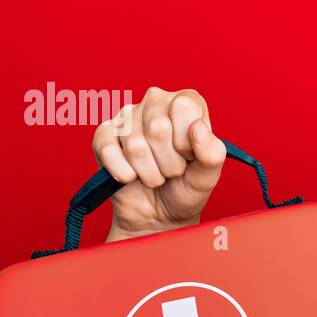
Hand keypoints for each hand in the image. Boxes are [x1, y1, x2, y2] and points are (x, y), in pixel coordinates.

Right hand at [92, 86, 225, 241]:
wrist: (159, 215)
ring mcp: (127, 116)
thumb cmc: (186, 188)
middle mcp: (155, 101)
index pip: (184, 107)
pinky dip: (124, 174)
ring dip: (149, 174)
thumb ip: (212, 153)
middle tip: (172, 170)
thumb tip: (197, 127)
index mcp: (186, 102)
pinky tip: (132, 176)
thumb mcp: (208, 176)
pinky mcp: (104, 134)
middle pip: (159, 128)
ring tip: (155, 175)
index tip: (190, 156)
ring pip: (135, 146)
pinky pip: (108, 151)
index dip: (188, 141)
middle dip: (169, 163)